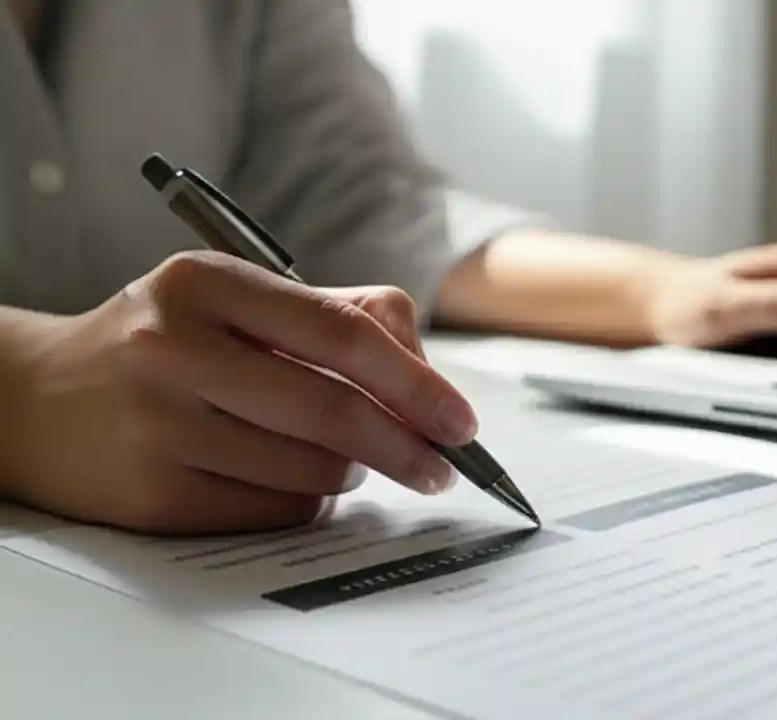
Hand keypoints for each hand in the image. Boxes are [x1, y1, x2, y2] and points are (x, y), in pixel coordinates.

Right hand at [0, 251, 473, 534]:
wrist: (34, 399)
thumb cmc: (164, 344)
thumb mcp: (235, 301)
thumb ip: (338, 316)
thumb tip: (426, 375)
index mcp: (205, 284)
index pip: (343, 333)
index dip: (418, 383)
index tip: (461, 421)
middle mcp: (172, 349)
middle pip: (334, 410)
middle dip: (407, 446)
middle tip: (441, 467)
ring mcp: (156, 425)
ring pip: (311, 470)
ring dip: (351, 474)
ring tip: (341, 459)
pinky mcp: (150, 495)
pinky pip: (272, 512)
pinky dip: (306, 503)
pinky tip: (290, 480)